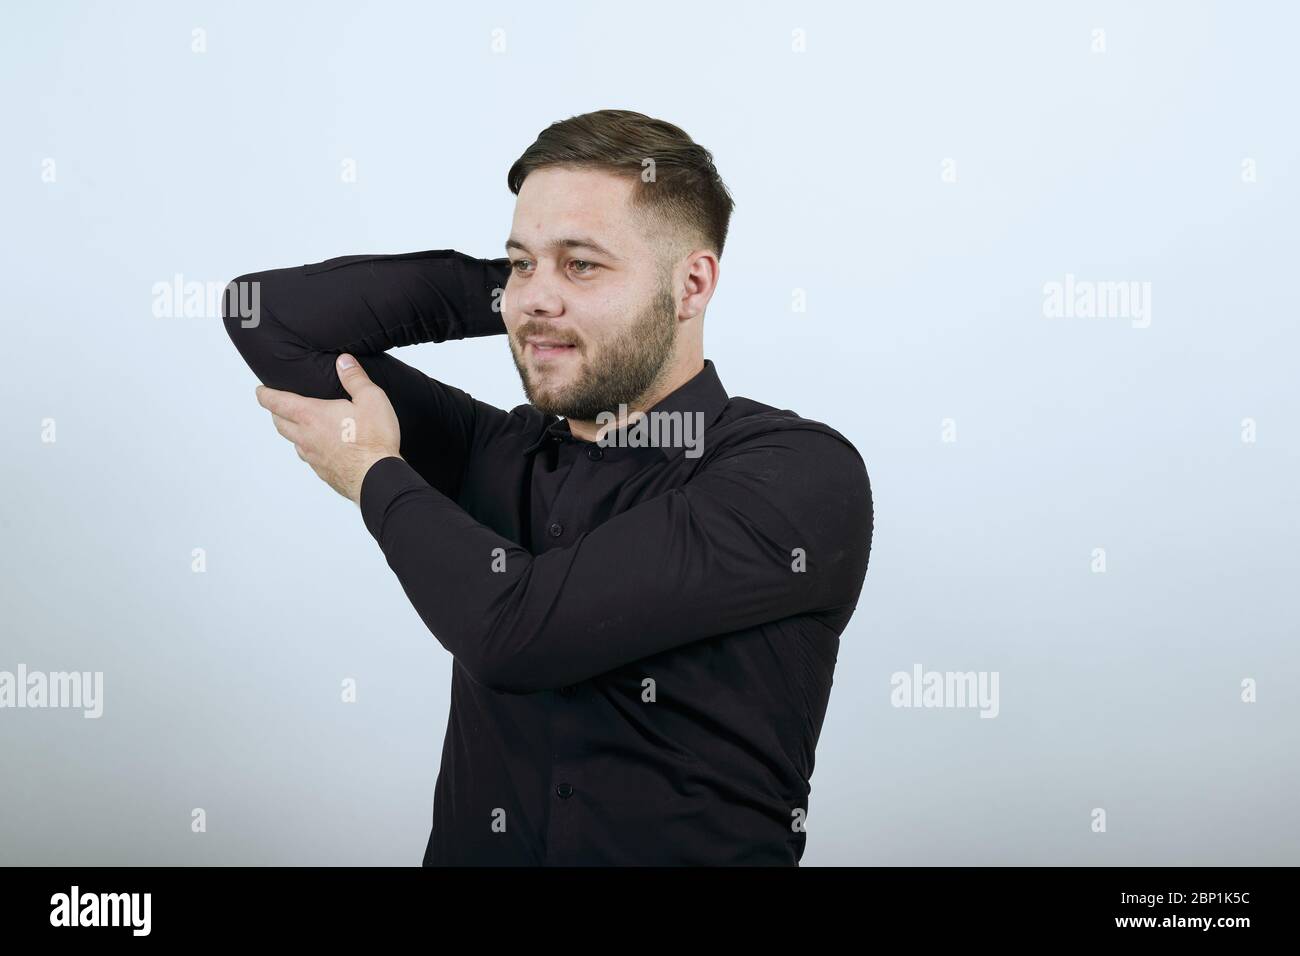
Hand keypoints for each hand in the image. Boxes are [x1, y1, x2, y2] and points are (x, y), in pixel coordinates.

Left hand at [254, 354, 401, 503]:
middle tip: (278, 406)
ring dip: (291, 432)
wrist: (379, 477)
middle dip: (276, 412)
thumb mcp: (371, 399)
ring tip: (299, 426)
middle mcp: (306, 437)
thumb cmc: (374, 439)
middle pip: (280, 423)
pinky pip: (309, 458)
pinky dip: (308, 449)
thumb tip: (343, 361)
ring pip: (294, 442)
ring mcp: (313, 457)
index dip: (265, 395)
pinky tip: (321, 448)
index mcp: (311, 415)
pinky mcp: (324, 472)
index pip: (276, 402)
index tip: (260, 391)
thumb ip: (355, 378)